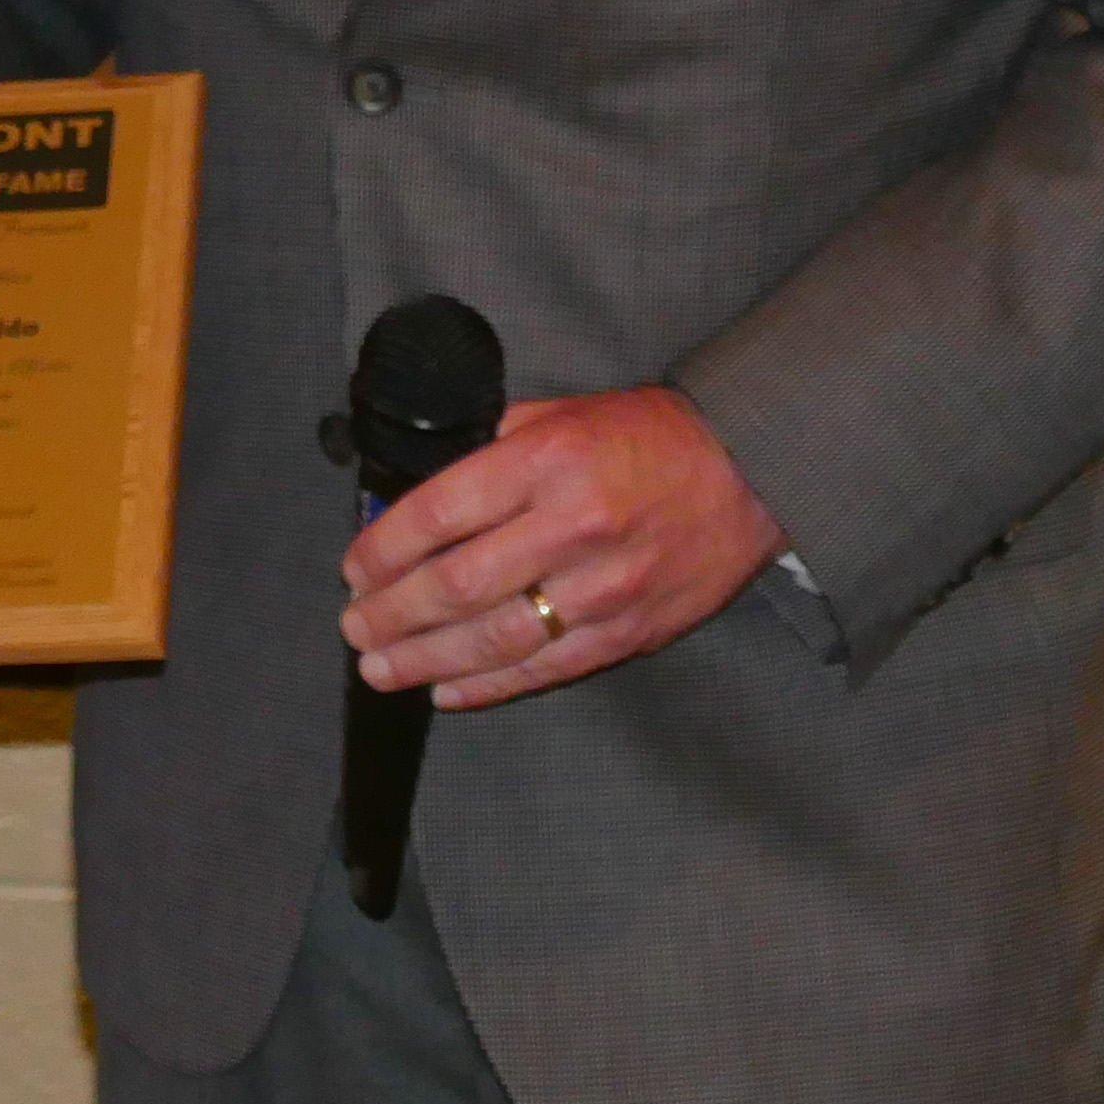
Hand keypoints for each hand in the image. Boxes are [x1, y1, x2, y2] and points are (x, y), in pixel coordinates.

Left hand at [340, 390, 786, 712]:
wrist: (750, 471)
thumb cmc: (643, 436)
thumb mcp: (558, 412)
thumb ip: (487, 443)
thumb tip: (412, 486)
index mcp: (546, 462)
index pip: (441, 512)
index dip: (385, 548)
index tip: (354, 568)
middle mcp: (572, 527)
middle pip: (457, 586)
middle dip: (391, 614)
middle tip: (353, 627)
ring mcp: (603, 588)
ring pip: (494, 639)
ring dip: (424, 660)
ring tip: (380, 668)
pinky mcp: (629, 632)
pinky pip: (545, 668)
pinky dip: (487, 686)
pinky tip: (443, 690)